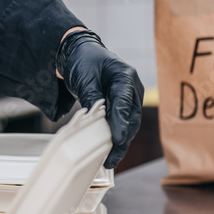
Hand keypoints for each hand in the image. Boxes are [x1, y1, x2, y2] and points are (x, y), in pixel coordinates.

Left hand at [57, 29, 144, 168]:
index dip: (121, 123)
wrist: (81, 53)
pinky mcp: (123, 106)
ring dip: (120, 143)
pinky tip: (109, 151)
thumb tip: (95, 118)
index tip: (118, 139)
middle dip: (122, 140)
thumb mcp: (85, 77)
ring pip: (129, 124)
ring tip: (110, 160)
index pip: (124, 103)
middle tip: (111, 158)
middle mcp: (132, 88)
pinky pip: (122, 124)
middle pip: (131, 118)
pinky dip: (116, 137)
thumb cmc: (84, 61)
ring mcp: (129, 98)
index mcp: (124, 76)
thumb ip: (91, 96)